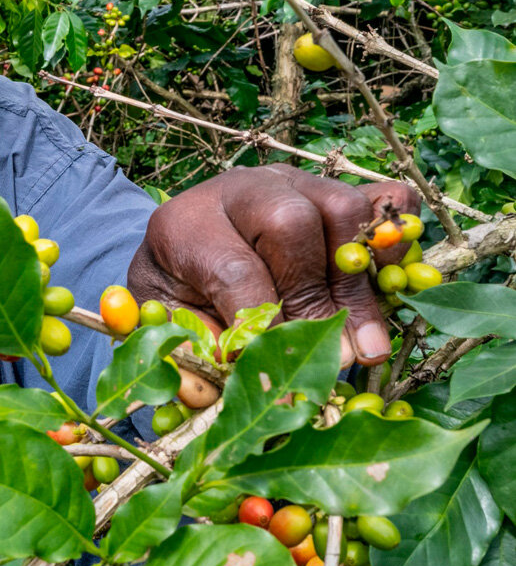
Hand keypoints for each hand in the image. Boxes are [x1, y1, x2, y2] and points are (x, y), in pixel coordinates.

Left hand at [127, 166, 419, 366]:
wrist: (188, 251)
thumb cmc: (182, 293)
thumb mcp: (170, 322)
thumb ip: (194, 348)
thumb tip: (227, 382)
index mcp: (185, 223)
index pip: (233, 268)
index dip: (262, 323)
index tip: (279, 367)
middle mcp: (243, 190)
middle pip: (290, 224)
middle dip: (314, 299)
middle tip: (332, 357)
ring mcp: (295, 183)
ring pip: (342, 208)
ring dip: (357, 282)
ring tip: (364, 344)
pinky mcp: (336, 190)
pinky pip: (387, 200)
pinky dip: (396, 245)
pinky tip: (384, 293)